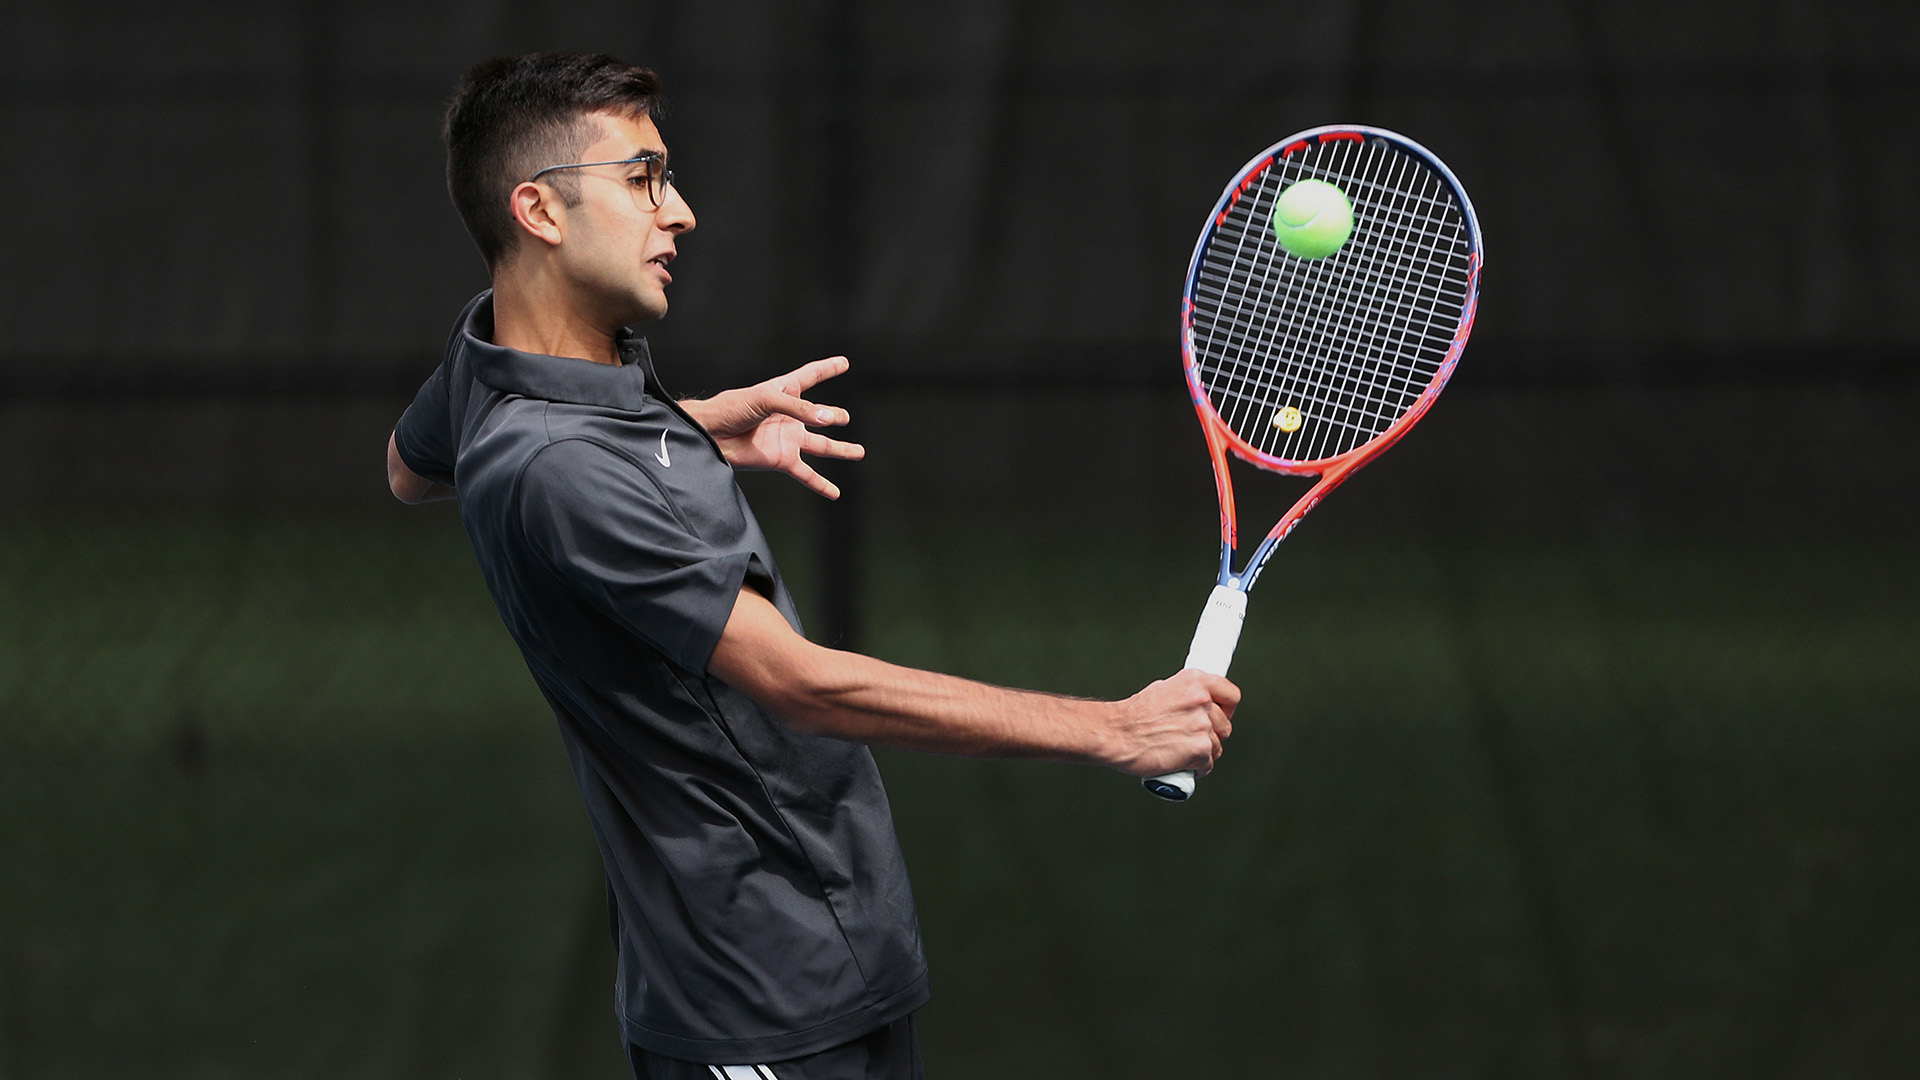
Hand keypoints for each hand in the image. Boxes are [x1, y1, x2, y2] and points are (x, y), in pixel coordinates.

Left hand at [679, 356, 864, 498]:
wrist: (711, 434)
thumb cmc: (732, 408)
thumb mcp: (767, 399)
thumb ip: (799, 409)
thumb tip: (828, 420)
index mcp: (784, 392)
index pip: (810, 376)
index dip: (827, 369)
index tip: (843, 363)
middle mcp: (789, 416)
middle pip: (819, 415)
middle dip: (833, 415)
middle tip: (844, 417)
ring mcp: (787, 439)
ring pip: (822, 446)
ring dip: (841, 449)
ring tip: (859, 452)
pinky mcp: (782, 460)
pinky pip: (807, 474)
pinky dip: (821, 484)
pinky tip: (835, 493)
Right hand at [1105, 670, 1239, 777]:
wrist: (1116, 734)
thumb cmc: (1133, 716)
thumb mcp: (1162, 690)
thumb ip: (1185, 695)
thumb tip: (1197, 704)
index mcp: (1195, 681)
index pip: (1231, 695)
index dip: (1227, 710)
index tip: (1220, 717)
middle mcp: (1202, 701)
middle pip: (1225, 726)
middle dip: (1212, 735)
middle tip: (1191, 739)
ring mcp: (1202, 726)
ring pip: (1217, 747)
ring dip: (1203, 753)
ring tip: (1182, 753)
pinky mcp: (1200, 750)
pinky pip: (1208, 764)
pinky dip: (1197, 768)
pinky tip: (1182, 765)